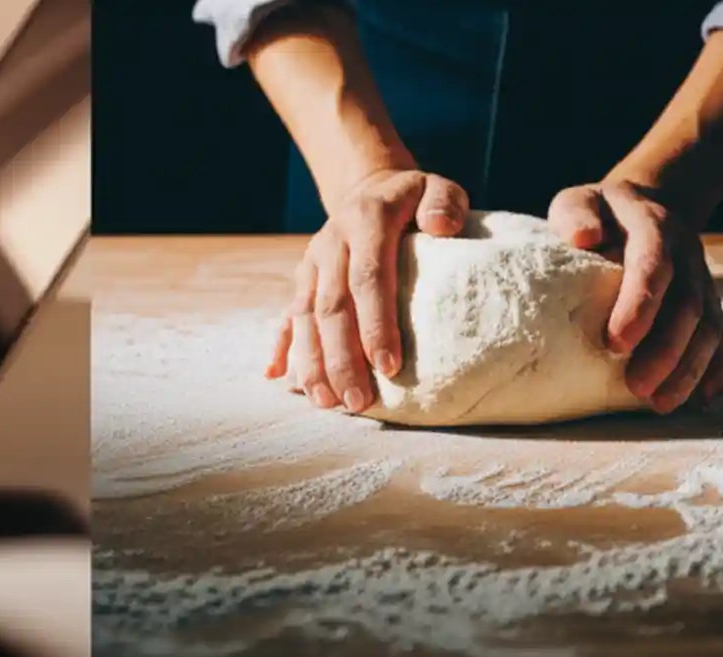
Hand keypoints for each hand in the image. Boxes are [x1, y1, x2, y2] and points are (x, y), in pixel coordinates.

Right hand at [266, 169, 469, 410]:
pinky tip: (279, 378)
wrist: (366, 188)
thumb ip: (443, 203)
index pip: (369, 278)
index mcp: (365, 222)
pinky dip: (281, 347)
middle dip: (341, 358)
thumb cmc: (411, 200)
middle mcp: (330, 244)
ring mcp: (310, 264)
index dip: (376, 324)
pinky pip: (286, 316)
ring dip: (312, 362)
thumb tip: (443, 228)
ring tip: (326, 403)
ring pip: (304, 318)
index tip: (389, 367)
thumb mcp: (434, 188)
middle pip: (331, 308)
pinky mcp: (301, 280)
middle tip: (357, 401)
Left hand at [548, 181, 722, 412]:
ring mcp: (701, 279)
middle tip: (638, 387)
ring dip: (688, 369)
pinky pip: (722, 337)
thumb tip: (580, 237)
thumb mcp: (580, 201)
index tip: (615, 343)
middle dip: (665, 351)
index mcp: (654, 228)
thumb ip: (576, 214)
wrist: (646, 203)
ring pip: (708, 327)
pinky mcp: (707, 300)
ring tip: (661, 404)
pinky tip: (703, 399)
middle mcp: (687, 255)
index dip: (640, 305)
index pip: (653, 266)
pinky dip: (717, 369)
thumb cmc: (599, 212)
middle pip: (686, 306)